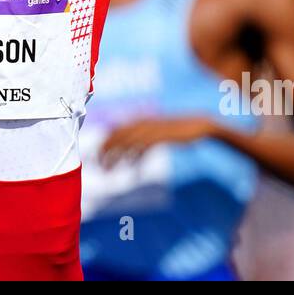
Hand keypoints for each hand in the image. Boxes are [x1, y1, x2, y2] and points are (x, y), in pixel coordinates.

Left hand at [98, 116, 215, 167]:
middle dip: (105, 151)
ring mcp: (151, 128)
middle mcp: (142, 123)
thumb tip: (127, 158)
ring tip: (108, 171)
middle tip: (98, 167)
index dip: (103, 144)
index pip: (114, 131)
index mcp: (139, 121)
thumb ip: (140, 144)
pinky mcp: (161, 136)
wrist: (197, 125)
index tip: (95, 158)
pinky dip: (136, 161)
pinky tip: (133, 174)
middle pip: (117, 136)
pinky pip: (143, 149)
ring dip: (116, 158)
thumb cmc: (175, 132)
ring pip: (127, 143)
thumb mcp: (155, 137)